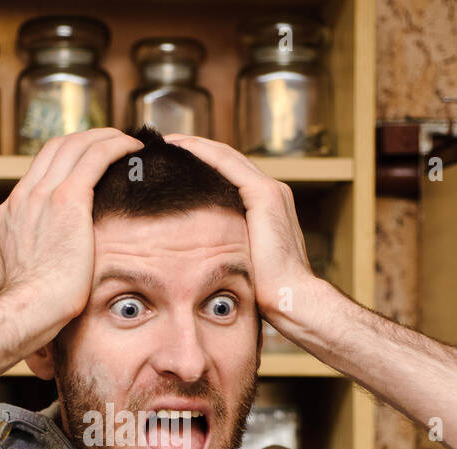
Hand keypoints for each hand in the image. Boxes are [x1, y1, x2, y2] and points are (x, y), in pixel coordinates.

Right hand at [0, 128, 144, 348]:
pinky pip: (95, 157)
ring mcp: (42, 196)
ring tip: (127, 142)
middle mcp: (23, 198)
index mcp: (11, 214)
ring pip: (76, 145)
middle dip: (87, 140)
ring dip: (104, 137)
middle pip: (56, 148)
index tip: (88, 164)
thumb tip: (53, 268)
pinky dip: (115, 146)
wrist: (26, 312)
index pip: (40, 170)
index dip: (68, 159)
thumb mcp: (28, 277)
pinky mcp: (67, 201)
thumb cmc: (32, 309)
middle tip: (113, 143)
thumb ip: (38, 261)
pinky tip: (133, 149)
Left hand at [162, 134, 318, 329]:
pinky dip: (203, 153)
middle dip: (196, 149)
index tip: (173, 161)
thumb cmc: (264, 292)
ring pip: (226, 156)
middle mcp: (271, 192)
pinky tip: (180, 148)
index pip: (229, 174)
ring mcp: (270, 192)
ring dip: (196, 146)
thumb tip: (192, 254)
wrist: (291, 299)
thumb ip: (223, 247)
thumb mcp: (238, 261)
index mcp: (266, 206)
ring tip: (167, 141)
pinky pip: (228, 164)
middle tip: (165, 144)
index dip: (201, 163)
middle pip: (227, 159)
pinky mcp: (265, 195)